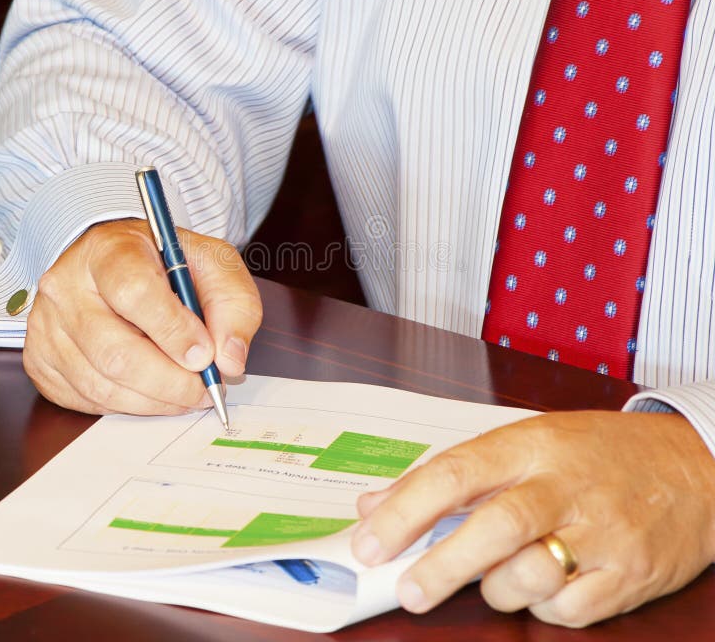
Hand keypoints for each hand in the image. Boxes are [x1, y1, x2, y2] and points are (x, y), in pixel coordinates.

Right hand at [23, 219, 261, 414]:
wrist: (115, 261)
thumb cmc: (165, 262)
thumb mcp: (212, 264)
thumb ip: (233, 305)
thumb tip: (230, 360)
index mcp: (108, 251)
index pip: (134, 292)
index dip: (173, 331)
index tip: (205, 356)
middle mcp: (66, 286)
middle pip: (115, 352)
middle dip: (169, 382)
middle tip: (203, 390)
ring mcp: (47, 326)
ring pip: (101, 384)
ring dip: (154, 401)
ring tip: (185, 394)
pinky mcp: (40, 360)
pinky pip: (85, 400)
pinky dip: (127, 406)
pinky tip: (151, 392)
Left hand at [351, 410, 714, 626]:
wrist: (691, 466)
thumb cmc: (595, 451)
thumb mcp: (525, 441)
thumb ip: (451, 474)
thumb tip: (376, 505)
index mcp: (531, 444)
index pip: (456, 473)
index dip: (405, 510)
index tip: (369, 541)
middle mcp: (564, 486)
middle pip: (493, 529)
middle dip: (441, 566)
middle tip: (408, 590)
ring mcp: (602, 533)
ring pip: (527, 577)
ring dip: (496, 588)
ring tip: (495, 575)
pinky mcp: (630, 576)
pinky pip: (566, 610)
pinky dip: (541, 606)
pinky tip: (542, 584)